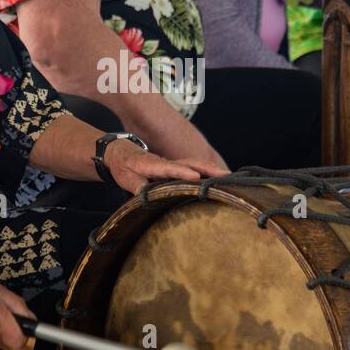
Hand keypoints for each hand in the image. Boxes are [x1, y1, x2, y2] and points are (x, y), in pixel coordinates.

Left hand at [104, 139, 229, 194]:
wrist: (121, 153)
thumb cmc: (123, 166)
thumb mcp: (125, 177)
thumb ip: (135, 185)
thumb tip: (145, 196)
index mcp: (151, 164)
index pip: (168, 168)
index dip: (181, 172)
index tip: (194, 176)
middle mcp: (166, 162)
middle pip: (189, 162)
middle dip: (207, 168)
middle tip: (225, 175)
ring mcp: (172, 163)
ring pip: (195, 163)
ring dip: (211, 168)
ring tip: (229, 176)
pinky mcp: (176, 166)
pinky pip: (194, 166)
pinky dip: (207, 169)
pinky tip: (218, 177)